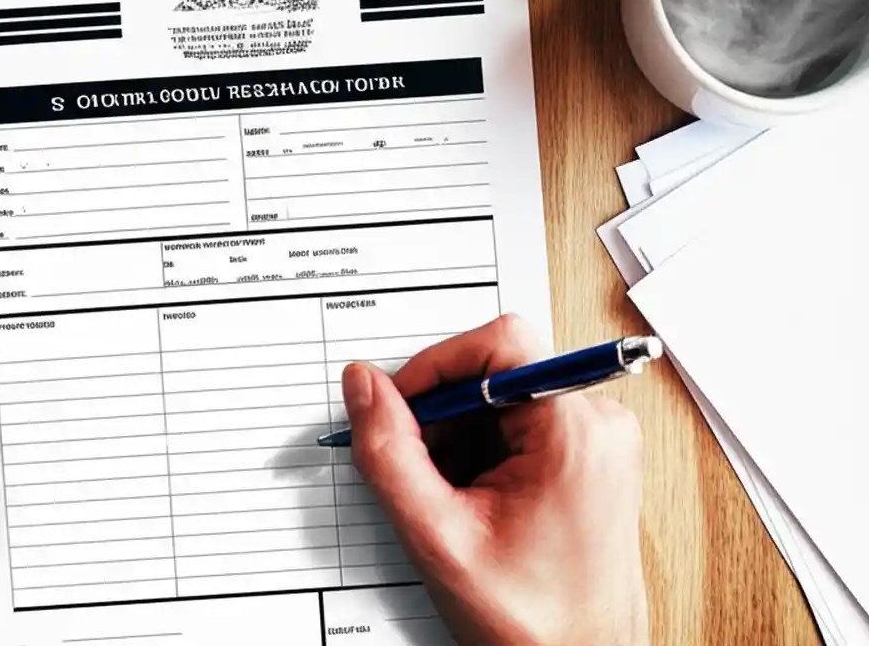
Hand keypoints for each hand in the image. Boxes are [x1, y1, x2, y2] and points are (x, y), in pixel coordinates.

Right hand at [344, 315, 648, 645]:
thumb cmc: (533, 620)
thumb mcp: (439, 536)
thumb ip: (390, 453)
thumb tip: (363, 385)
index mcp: (577, 434)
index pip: (500, 343)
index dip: (436, 365)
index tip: (401, 405)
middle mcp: (597, 424)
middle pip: (495, 371)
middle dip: (443, 417)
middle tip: (424, 473)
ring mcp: (596, 438)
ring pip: (500, 399)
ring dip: (459, 439)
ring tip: (453, 499)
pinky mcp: (586, 454)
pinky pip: (517, 424)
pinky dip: (480, 453)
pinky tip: (473, 499)